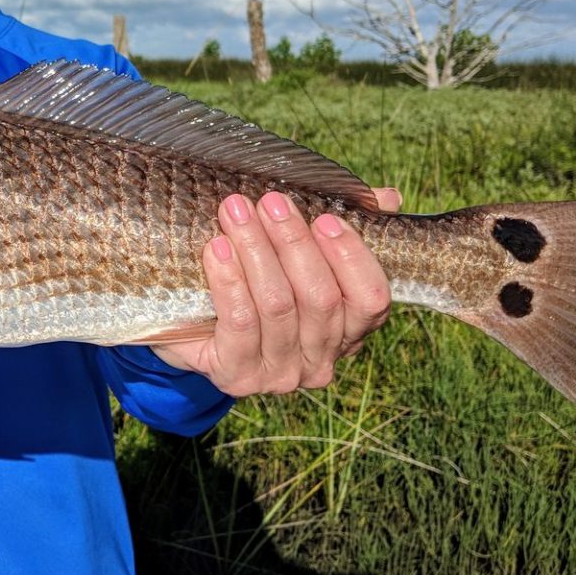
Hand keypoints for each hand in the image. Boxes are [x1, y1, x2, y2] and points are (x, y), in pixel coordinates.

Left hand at [152, 187, 399, 396]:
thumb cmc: (252, 282)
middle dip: (293, 242)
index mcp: (348, 331)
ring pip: (278, 305)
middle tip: (269, 202)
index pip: (370, 299)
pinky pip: (240, 322)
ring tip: (235, 211)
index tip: (325, 217)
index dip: (352, 257)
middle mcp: (321, 359)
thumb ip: (339, 229)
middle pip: (321, 298)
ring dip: (256, 250)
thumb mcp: (294, 254)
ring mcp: (281, 374)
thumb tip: (387, 197)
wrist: (188, 326)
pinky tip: (216, 248)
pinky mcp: (238, 376)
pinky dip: (229, 280)